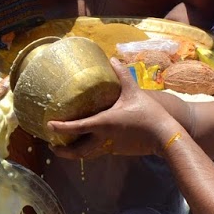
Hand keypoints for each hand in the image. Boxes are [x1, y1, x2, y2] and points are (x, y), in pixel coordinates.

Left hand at [46, 58, 174, 159]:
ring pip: (87, 154)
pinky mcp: (117, 151)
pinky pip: (98, 152)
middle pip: (78, 151)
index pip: (77, 127)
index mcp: (104, 123)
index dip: (61, 127)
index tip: (49, 125)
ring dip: (74, 153)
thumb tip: (112, 59)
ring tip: (63, 147)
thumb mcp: (133, 91)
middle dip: (63, 151)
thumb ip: (121, 75)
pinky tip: (85, 143)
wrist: (164, 136)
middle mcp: (104, 138)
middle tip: (52, 145)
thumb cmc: (148, 114)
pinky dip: (88, 150)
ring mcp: (110, 147)